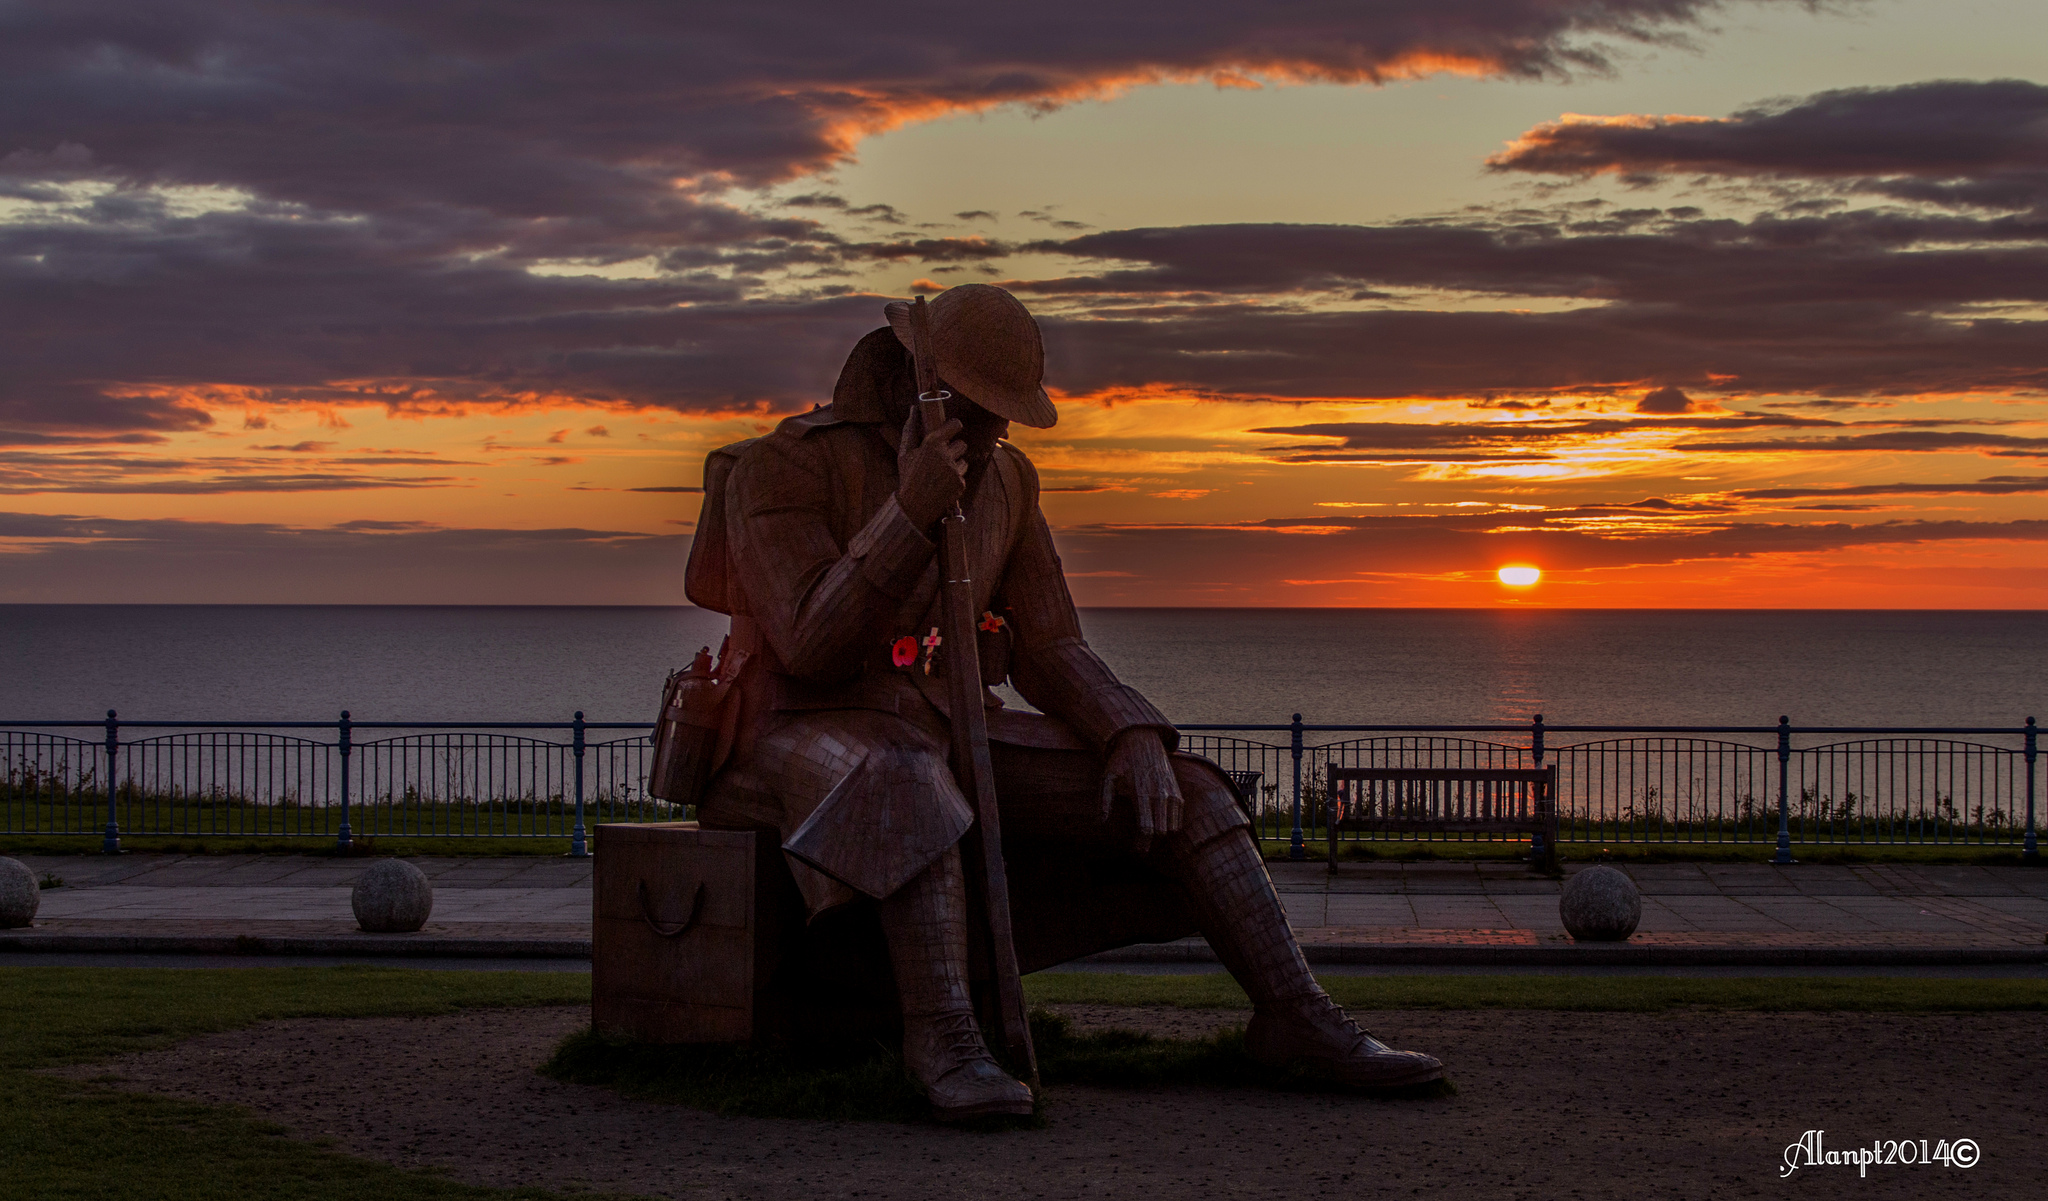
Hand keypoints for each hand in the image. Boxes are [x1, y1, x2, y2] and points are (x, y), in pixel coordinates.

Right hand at [896, 408, 966, 526]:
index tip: (951, 430)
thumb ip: (910, 429)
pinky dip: (956, 478)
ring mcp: (954, 470)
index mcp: (932, 443)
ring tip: (940, 473)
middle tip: (941, 459)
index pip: (956, 425)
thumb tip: (913, 409)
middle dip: (953, 450)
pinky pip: (963, 474)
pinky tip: (943, 484)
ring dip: (955, 464)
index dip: (954, 427)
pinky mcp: (960, 483)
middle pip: (962, 444)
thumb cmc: (908, 477)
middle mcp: (945, 455)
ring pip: (964, 459)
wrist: (914, 505)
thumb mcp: (905, 452)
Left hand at [1101, 728, 1182, 852]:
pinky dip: (1171, 824)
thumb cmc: (1121, 760)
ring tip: (1148, 832)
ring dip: (1161, 833)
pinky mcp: (1178, 791)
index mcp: (1141, 794)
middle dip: (1151, 842)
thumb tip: (1101, 822)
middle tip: (1140, 846)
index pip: (1146, 829)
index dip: (1142, 845)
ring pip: (1172, 827)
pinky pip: (1179, 818)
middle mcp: (1160, 795)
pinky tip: (1158, 822)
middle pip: (1161, 832)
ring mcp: (1171, 793)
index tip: (1136, 851)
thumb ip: (1104, 801)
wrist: (1142, 740)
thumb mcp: (1107, 777)